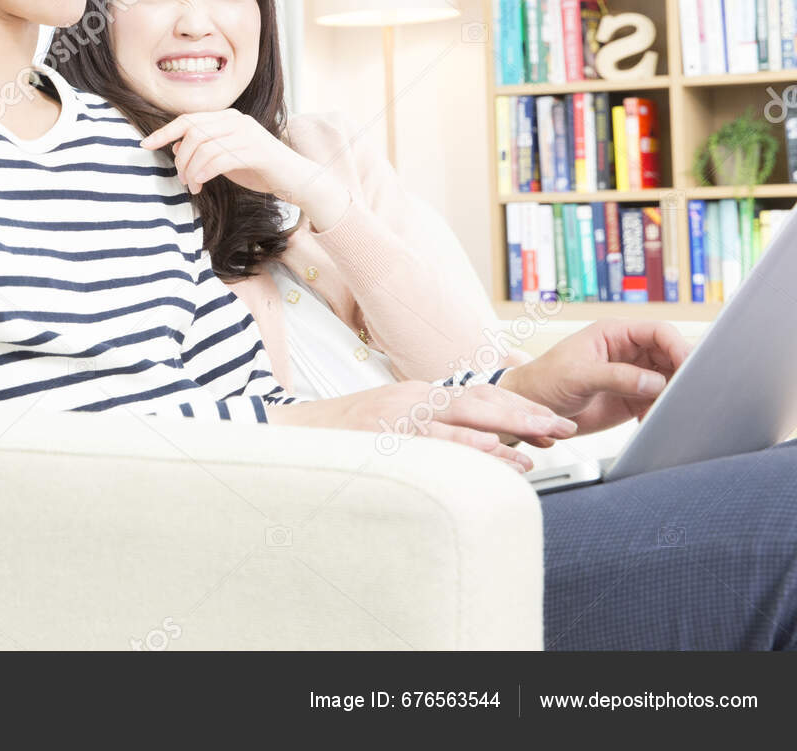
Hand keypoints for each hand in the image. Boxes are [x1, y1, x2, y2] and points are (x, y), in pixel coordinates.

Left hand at [139, 110, 349, 229]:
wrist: (294, 178)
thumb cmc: (258, 168)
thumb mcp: (225, 156)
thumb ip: (203, 148)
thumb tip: (174, 146)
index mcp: (227, 118)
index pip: (188, 119)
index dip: (164, 131)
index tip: (145, 145)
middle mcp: (235, 120)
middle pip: (192, 132)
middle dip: (180, 158)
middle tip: (181, 178)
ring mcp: (246, 133)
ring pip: (203, 146)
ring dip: (190, 168)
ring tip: (193, 185)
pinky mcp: (255, 150)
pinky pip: (219, 158)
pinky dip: (204, 172)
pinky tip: (202, 183)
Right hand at [268, 380, 576, 470]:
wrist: (285, 435)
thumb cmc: (335, 438)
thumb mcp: (386, 429)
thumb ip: (424, 433)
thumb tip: (468, 450)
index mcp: (414, 395)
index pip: (476, 396)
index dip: (516, 408)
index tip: (549, 424)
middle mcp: (411, 398)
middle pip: (480, 400)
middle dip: (526, 414)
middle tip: (564, 427)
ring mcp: (398, 415)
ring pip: (466, 417)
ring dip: (511, 430)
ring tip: (545, 444)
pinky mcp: (387, 434)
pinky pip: (438, 440)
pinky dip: (473, 445)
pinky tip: (498, 453)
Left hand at [498, 319, 685, 434]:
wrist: (532, 410)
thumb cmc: (544, 381)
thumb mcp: (577, 376)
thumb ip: (616, 377)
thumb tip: (655, 381)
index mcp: (614, 334)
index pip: (659, 332)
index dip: (678, 347)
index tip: (689, 367)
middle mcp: (629, 353)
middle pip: (670, 356)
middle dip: (682, 374)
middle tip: (685, 395)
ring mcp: (633, 376)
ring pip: (669, 381)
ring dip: (674, 396)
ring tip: (669, 411)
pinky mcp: (633, 400)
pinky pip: (659, 403)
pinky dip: (662, 413)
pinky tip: (652, 422)